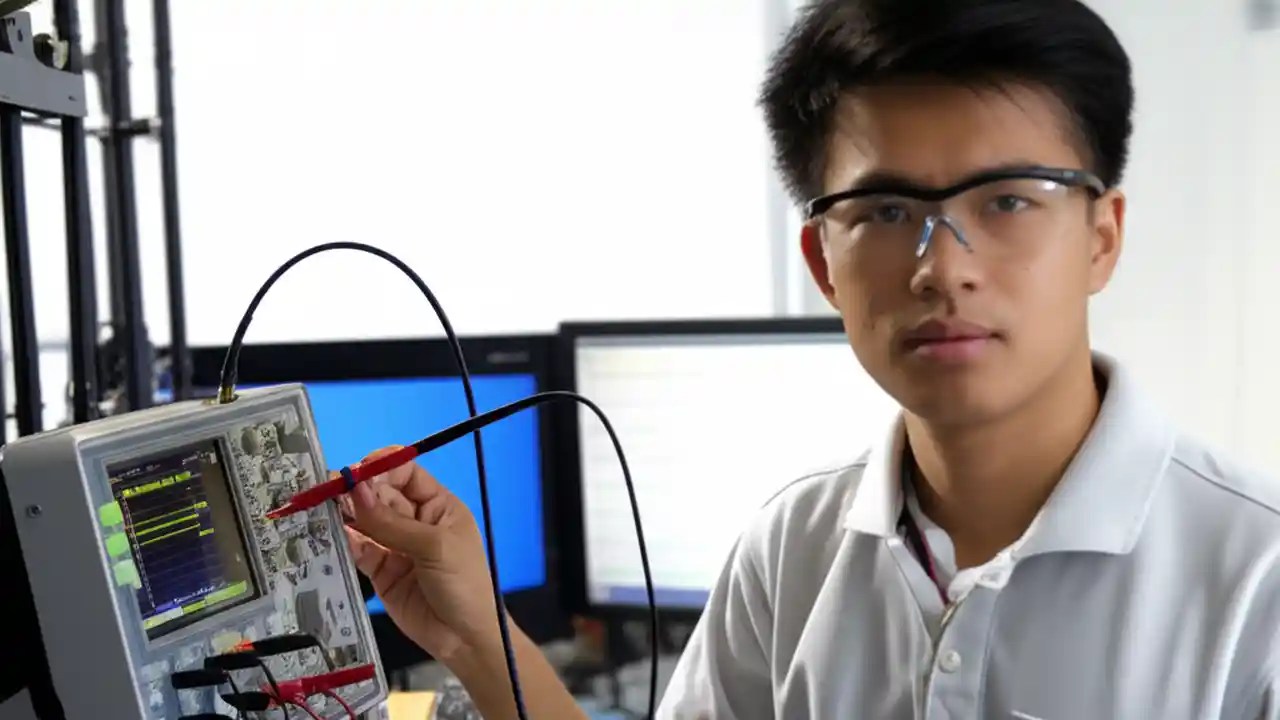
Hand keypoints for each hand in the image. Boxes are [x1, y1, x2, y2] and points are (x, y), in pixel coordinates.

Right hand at [341, 446, 499, 664]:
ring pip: (366, 521)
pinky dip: (344, 541)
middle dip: (358, 490)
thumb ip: (391, 523)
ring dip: (346, 513)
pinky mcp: (380, 571)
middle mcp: (415, 521)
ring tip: (322, 506)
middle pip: (381, 495)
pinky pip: (359, 550)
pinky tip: (330, 533)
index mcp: (438, 506)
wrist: (464, 638)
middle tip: (330, 488)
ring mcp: (396, 546)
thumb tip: (355, 490)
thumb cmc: (463, 582)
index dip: (383, 468)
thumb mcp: (434, 547)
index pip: (407, 474)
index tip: (358, 470)